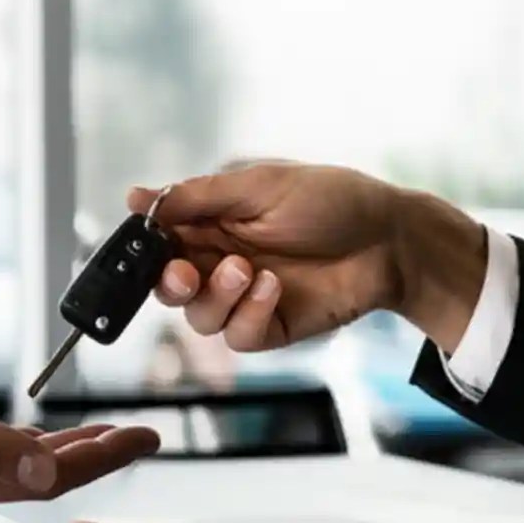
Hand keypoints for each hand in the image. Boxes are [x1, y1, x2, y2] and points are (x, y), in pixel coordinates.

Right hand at [0, 353, 159, 506]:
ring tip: (102, 433)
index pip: (48, 475)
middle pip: (41, 474)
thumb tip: (47, 467)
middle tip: (140, 434)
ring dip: (63, 450)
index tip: (145, 436)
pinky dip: (21, 442)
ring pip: (17, 466)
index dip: (102, 458)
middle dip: (96, 455)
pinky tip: (26, 432)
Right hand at [129, 161, 486, 353]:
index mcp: (212, 225)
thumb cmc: (330, 199)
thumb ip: (196, 197)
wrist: (389, 238)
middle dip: (171, 284)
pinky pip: (238, 336)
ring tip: (247, 270)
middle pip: (170, 289)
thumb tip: (134, 197)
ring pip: (199, 318)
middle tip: (186, 273)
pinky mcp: (270, 326)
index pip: (160, 245)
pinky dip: (249, 314)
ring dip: (216, 297)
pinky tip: (273, 288)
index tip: (147, 248)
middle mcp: (221, 263)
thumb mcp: (257, 186)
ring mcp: (245, 298)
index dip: (147, 252)